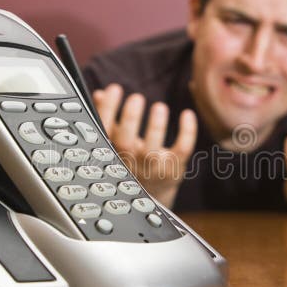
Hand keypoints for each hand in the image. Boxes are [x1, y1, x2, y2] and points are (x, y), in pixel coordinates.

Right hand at [92, 83, 197, 207]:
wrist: (151, 197)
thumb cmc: (131, 162)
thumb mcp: (115, 142)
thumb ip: (107, 118)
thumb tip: (99, 94)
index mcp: (110, 154)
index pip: (104, 131)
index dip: (107, 109)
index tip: (114, 88)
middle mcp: (128, 164)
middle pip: (125, 144)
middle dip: (130, 120)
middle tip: (136, 97)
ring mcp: (151, 169)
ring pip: (152, 151)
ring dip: (156, 127)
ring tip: (159, 106)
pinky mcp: (173, 169)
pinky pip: (182, 152)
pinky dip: (187, 133)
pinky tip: (187, 114)